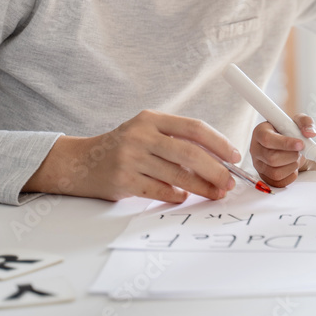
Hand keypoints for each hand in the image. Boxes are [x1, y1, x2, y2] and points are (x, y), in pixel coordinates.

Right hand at [23, 110, 239, 202]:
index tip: (234, 156)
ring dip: (201, 187)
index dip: (219, 142)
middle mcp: (141, 135)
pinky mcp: (124, 180)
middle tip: (229, 181)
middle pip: (189, 152)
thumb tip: (218, 159)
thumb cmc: (124, 147)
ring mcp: (131, 157)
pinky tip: (184, 197)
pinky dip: (176, 195)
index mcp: (152, 118)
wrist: (81, 161)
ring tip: (215, 193)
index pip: (194, 128)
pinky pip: (159, 190)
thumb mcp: (147, 132)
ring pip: (177, 174)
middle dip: (215, 169)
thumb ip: (177, 140)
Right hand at [249, 113, 315, 187]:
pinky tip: (293, 165)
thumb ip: (305, 122)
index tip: (300, 143)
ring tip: (296, 157)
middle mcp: (256, 149)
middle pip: (271, 158)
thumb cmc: (288, 129)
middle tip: (300, 150)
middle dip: (292, 156)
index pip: (267, 139)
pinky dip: (291, 175)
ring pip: (275, 173)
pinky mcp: (265, 176)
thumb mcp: (297, 120)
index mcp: (260, 132)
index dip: (285, 143)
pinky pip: (279, 182)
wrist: (286, 140)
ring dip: (292, 166)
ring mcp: (259, 164)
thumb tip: (310, 132)